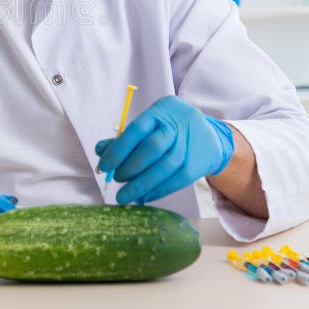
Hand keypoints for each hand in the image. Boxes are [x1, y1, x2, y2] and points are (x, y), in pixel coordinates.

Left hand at [95, 95, 233, 205]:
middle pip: (151, 149)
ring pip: (165, 167)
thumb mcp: (150, 124)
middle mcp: (175, 127)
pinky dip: (158, 190)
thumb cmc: (169, 129)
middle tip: (116, 179)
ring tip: (126, 194)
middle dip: (130, 167)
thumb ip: (125, 137)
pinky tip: (144, 196)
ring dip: (142, 183)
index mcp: (159, 113)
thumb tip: (100, 150)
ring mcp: (189, 145)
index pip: (135, 131)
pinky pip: (177, 180)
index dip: (118, 150)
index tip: (103, 166)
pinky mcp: (198, 164)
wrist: (209, 135)